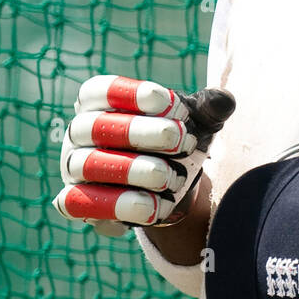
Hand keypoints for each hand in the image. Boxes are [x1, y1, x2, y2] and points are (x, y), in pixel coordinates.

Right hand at [52, 75, 233, 234]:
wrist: (169, 187)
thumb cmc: (175, 144)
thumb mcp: (195, 123)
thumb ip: (208, 109)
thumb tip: (225, 101)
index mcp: (100, 102)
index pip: (100, 90)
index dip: (130, 94)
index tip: (168, 103)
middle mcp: (79, 132)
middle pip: (94, 127)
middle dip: (139, 133)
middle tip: (181, 141)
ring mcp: (73, 167)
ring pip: (88, 165)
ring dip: (132, 171)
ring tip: (170, 177)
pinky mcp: (76, 201)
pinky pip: (80, 204)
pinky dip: (118, 206)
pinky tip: (154, 208)